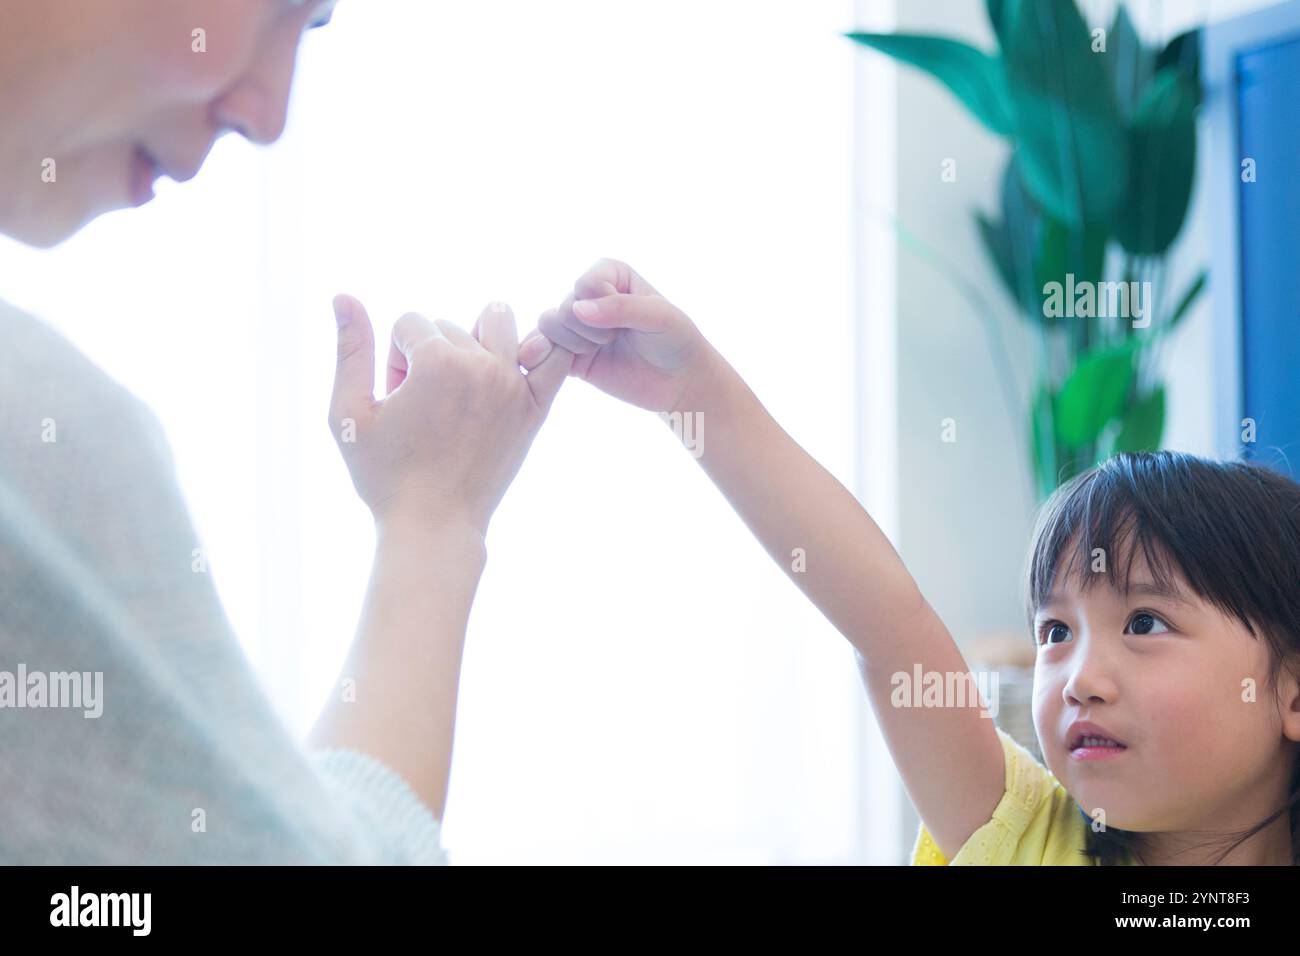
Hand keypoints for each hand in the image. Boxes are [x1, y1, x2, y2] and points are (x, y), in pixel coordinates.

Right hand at [329, 296, 571, 533]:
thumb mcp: (349, 412)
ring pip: (497, 322)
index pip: (410, 323)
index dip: (394, 358)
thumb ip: (350, 349)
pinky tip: (520, 358)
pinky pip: (554, 356)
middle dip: (429, 357)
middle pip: (449, 327)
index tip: (396, 397)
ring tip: (460, 382)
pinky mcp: (535, 407)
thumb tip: (343, 295)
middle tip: (423, 405)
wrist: (434, 524)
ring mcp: (513, 385)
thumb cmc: (385, 475)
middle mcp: (481, 366)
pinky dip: (543, 345)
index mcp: (437, 361)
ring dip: (476, 339)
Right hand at [527, 258, 715, 412]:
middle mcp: (590, 295)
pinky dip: (552, 357)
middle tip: (616, 339)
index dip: (605, 305)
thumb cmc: (676, 340)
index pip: (586, 284)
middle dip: (591, 329)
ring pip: (549, 325)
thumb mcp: (659, 316)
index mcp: (611, 274)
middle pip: (566, 307)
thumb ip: (622, 308)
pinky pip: (543, 349)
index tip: (632, 320)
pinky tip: (577, 362)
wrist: (679, 381)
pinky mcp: (570, 354)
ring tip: (603, 349)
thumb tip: (579, 309)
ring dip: (575, 343)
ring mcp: (578, 325)